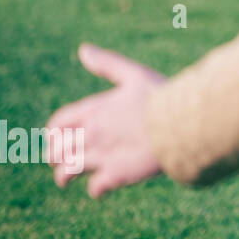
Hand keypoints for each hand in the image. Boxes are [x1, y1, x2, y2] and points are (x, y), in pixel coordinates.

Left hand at [47, 44, 165, 196]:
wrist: (183, 123)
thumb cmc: (162, 97)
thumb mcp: (135, 74)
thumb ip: (107, 64)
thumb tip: (83, 50)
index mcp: (94, 110)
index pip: (58, 124)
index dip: (55, 132)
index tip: (59, 137)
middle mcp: (91, 134)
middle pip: (56, 150)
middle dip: (55, 155)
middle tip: (61, 159)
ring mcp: (101, 155)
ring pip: (67, 171)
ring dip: (64, 176)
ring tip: (66, 179)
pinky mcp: (116, 174)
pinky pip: (95, 187)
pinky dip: (95, 189)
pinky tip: (100, 187)